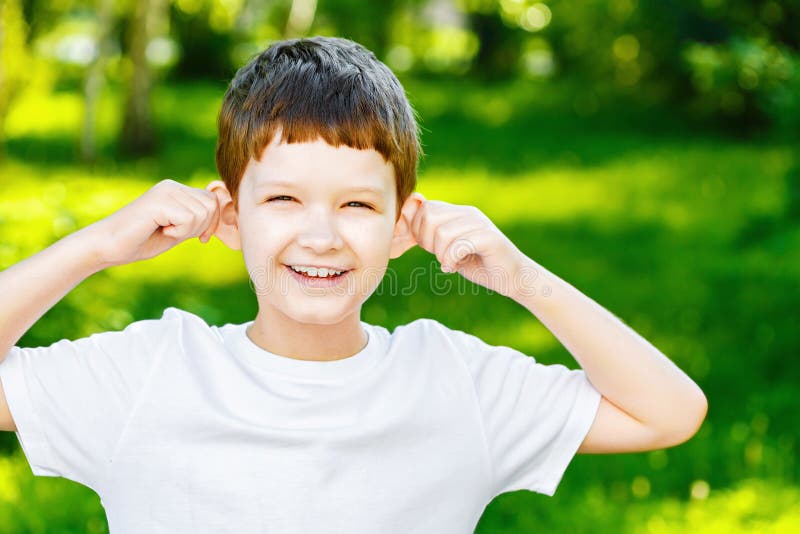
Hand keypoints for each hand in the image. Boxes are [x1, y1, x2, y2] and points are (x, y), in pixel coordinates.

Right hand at [90, 179, 220, 266]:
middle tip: (175, 232)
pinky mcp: (159, 201)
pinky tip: (159, 229)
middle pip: (211, 206)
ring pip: (202, 214)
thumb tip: (227, 213)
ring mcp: (165, 191)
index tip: (199, 238)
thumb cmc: (142, 241)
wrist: (109, 246)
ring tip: (164, 230)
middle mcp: (172, 186)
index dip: (211, 223)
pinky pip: (188, 219)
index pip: (213, 201)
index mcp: (177, 190)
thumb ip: (198, 220)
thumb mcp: (179, 229)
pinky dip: (178, 232)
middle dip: (200, 227)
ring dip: (187, 231)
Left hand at [403, 194, 529, 296]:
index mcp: (458, 212)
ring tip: (450, 263)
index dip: (417, 230)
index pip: (425, 207)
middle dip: (426, 241)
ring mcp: (481, 224)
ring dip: (440, 254)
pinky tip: (454, 268)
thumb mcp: (449, 247)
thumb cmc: (479, 264)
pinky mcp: (490, 239)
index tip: (428, 248)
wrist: (513, 278)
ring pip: (442, 233)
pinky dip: (451, 260)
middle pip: (429, 216)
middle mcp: (469, 213)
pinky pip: (459, 245)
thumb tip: (406, 217)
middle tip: (439, 256)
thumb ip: (431, 234)